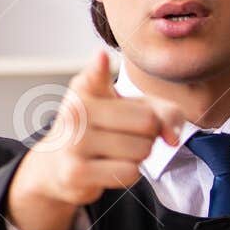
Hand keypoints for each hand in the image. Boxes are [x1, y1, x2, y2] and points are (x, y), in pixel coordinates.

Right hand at [7, 49, 185, 229]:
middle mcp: (75, 112)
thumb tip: (172, 138)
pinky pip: (130, 172)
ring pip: (142, 150)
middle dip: (147, 134)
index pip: (97, 74)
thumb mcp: (133, 109)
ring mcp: (73, 142)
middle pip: (149, 122)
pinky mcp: (76, 172)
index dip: (100, 65)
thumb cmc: (103, 130)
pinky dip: (129, 173)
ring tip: (114, 152)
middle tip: (123, 136)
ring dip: (138, 156)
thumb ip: (165, 113)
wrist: (57, 165)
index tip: (101, 56)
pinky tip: (109, 168)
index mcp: (86, 89)